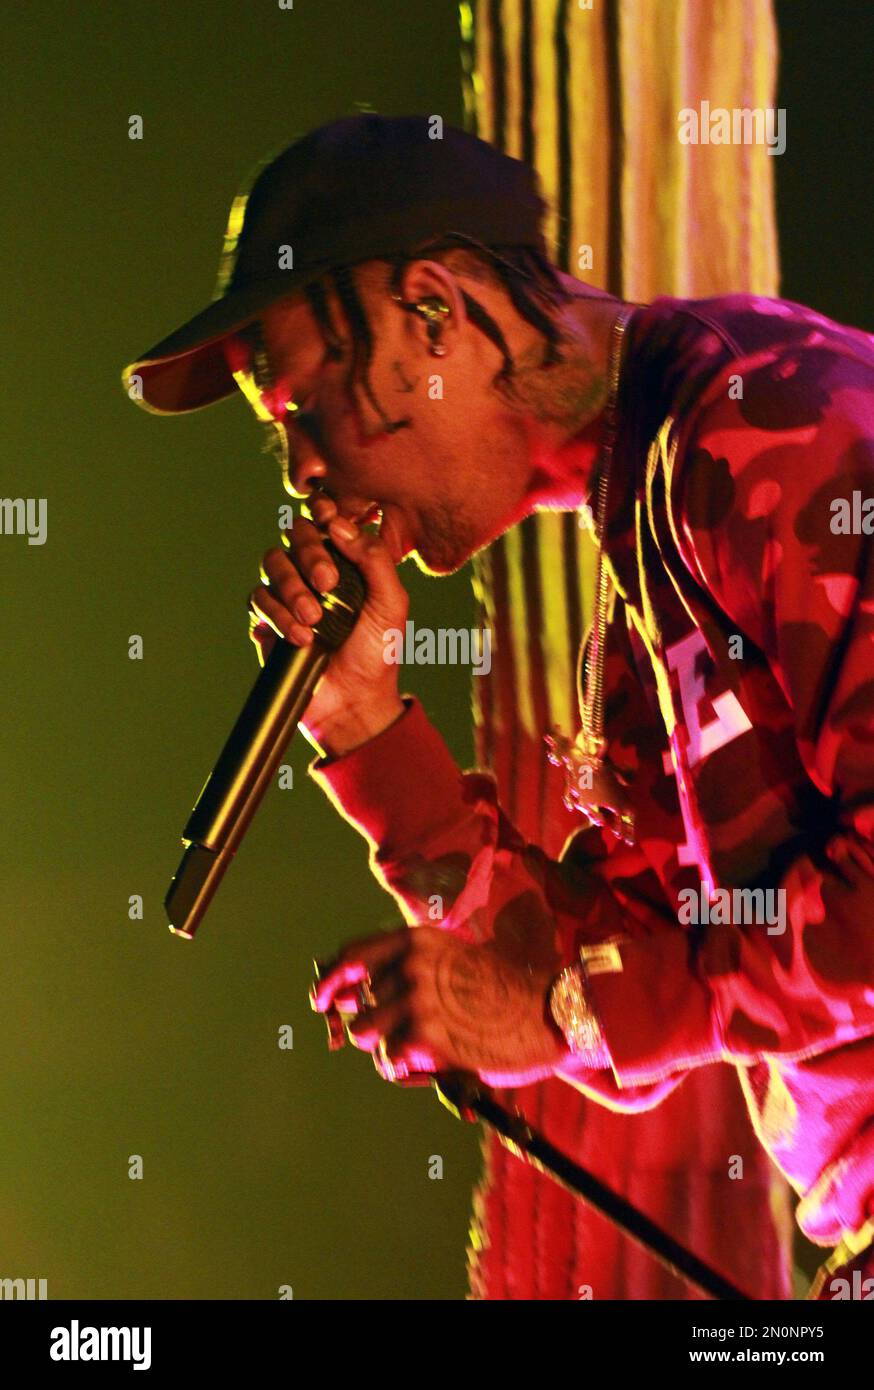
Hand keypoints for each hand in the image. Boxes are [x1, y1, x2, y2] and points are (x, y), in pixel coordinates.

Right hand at [248, 496, 406, 755]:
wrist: (355, 701)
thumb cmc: (378, 653)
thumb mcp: (391, 603)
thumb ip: (374, 559)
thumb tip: (338, 523)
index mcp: (346, 561)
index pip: (325, 521)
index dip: (321, 512)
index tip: (326, 518)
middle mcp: (314, 572)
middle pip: (294, 535)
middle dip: (310, 555)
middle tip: (329, 584)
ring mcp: (289, 594)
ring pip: (273, 564)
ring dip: (292, 588)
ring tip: (314, 620)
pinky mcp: (268, 620)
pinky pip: (258, 599)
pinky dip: (278, 615)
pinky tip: (301, 638)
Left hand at [310, 926, 566, 1086]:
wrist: (551, 1013)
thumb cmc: (504, 993)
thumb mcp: (454, 962)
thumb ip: (412, 971)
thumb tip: (355, 995)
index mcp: (417, 941)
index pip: (352, 954)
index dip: (331, 981)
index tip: (321, 1002)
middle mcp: (411, 965)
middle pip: (357, 1005)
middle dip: (377, 1027)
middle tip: (412, 1038)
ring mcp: (416, 1000)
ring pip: (366, 1034)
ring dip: (389, 1049)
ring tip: (423, 1052)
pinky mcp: (424, 1038)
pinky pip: (389, 1061)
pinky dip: (406, 1070)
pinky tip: (435, 1066)